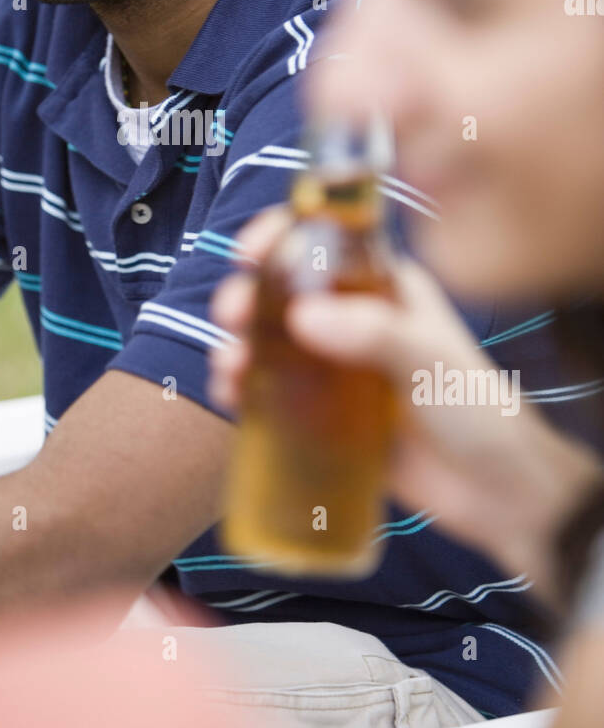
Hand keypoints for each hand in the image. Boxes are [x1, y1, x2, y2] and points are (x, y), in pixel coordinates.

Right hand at [207, 205, 601, 603]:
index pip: (326, 241)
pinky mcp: (323, 417)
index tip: (251, 250)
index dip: (281, 234)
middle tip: (233, 315)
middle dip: (248, 295)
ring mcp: (336, 370)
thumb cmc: (476, 411)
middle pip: (284, 292)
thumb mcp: (429, 359)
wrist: (495, 493)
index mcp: (384, 286)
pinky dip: (245, 391)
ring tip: (231, 367)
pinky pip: (273, 396)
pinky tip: (232, 396)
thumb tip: (302, 316)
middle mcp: (354, 320)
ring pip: (271, 343)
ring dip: (240, 345)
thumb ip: (374, 333)